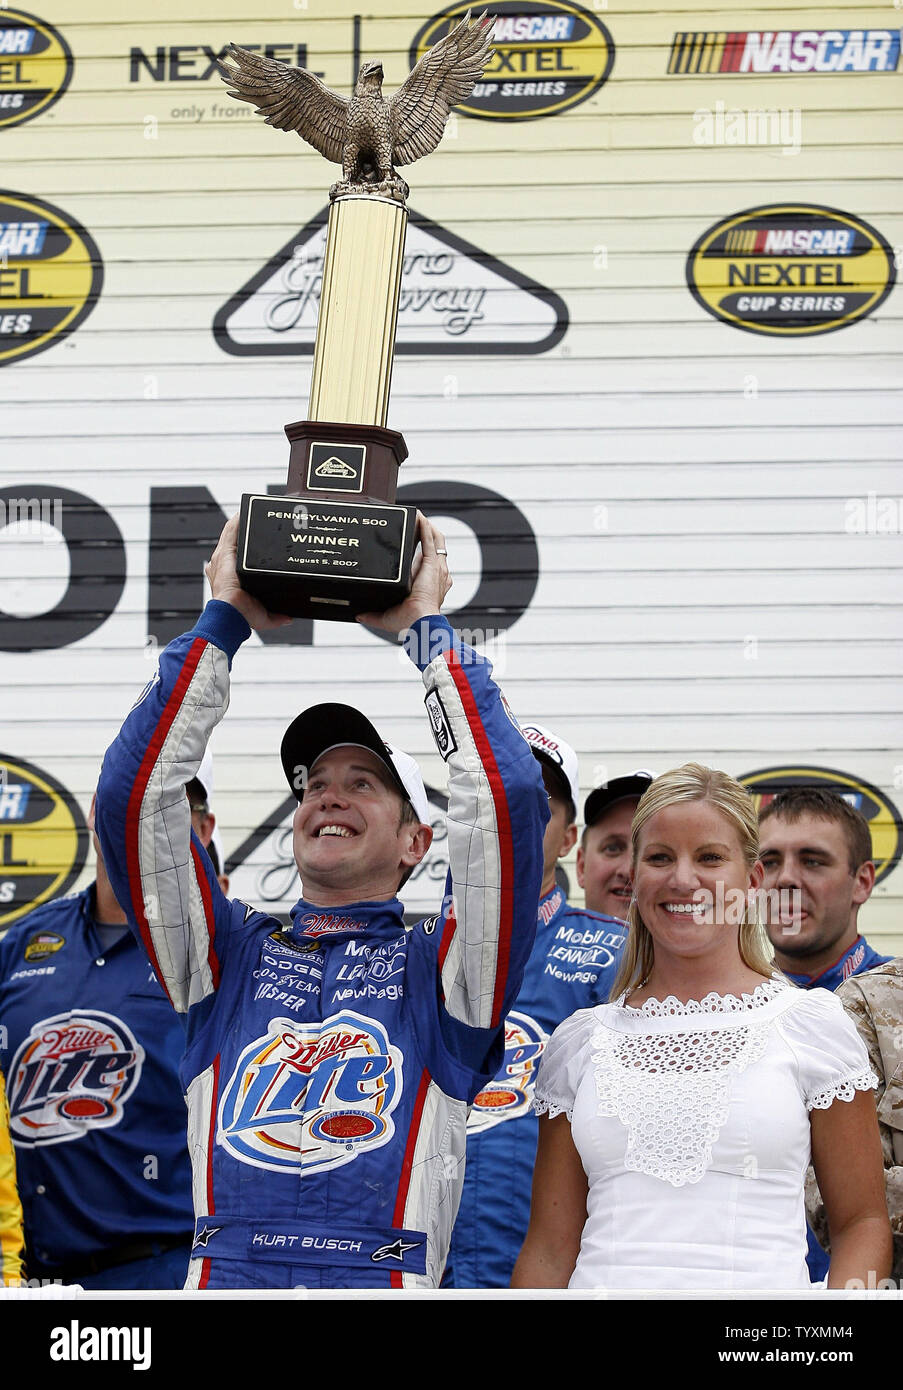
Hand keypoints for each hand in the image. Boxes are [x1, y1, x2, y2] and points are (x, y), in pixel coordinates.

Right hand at [205, 514, 292, 631]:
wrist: (231, 612)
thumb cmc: (240, 616)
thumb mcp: (262, 617)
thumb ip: (276, 617)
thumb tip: (288, 617)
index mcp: (230, 579)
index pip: (235, 561)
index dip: (242, 552)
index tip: (256, 547)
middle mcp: (225, 567)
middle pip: (234, 544)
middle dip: (244, 534)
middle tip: (260, 525)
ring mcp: (223, 558)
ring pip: (231, 535)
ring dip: (240, 524)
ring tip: (253, 512)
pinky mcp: (225, 552)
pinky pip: (231, 530)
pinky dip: (237, 520)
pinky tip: (245, 510)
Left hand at [357, 512, 451, 635]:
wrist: (419, 622)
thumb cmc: (408, 623)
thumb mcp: (387, 617)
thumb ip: (373, 615)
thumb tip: (360, 615)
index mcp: (428, 585)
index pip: (426, 563)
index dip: (422, 553)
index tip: (412, 544)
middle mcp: (435, 574)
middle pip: (435, 547)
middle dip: (427, 534)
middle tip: (416, 523)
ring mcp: (436, 568)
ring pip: (437, 540)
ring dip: (429, 527)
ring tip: (419, 516)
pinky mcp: (433, 564)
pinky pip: (432, 540)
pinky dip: (426, 527)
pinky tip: (420, 517)